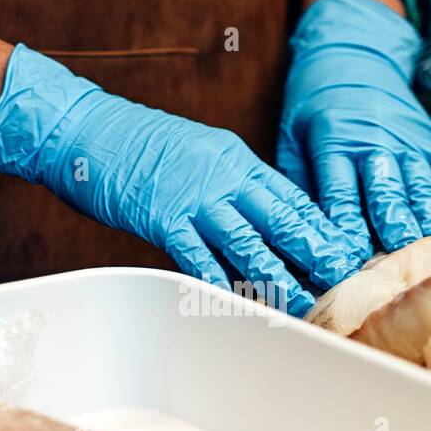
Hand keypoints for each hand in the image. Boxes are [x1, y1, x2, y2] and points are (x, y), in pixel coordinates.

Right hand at [0, 45, 365, 315]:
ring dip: (278, 275)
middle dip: (316, 250)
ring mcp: (194, 198)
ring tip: (303, 301)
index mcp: (236, 159)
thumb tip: (254, 213)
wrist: (83, 128)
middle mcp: (223, 177)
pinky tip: (238, 302)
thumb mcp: (197, 151)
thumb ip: (228, 181)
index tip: (347, 249)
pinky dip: (219, 282)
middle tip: (345, 278)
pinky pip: (198, 256)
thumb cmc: (135, 143)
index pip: (290, 196)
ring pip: (248, 242)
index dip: (321, 226)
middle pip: (281, 218)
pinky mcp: (163, 219)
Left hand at [277, 0, 430, 258]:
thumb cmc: (317, 105)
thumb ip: (301, 186)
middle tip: (392, 272)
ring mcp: (414, 143)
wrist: (356, 54)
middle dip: (391, 237)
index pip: (341, 195)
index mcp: (335, 139)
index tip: (344, 268)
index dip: (345, 234)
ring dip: (425, 234)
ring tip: (425, 267)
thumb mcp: (292, 138)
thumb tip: (304, 242)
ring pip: (424, 195)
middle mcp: (378, 141)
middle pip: (389, 197)